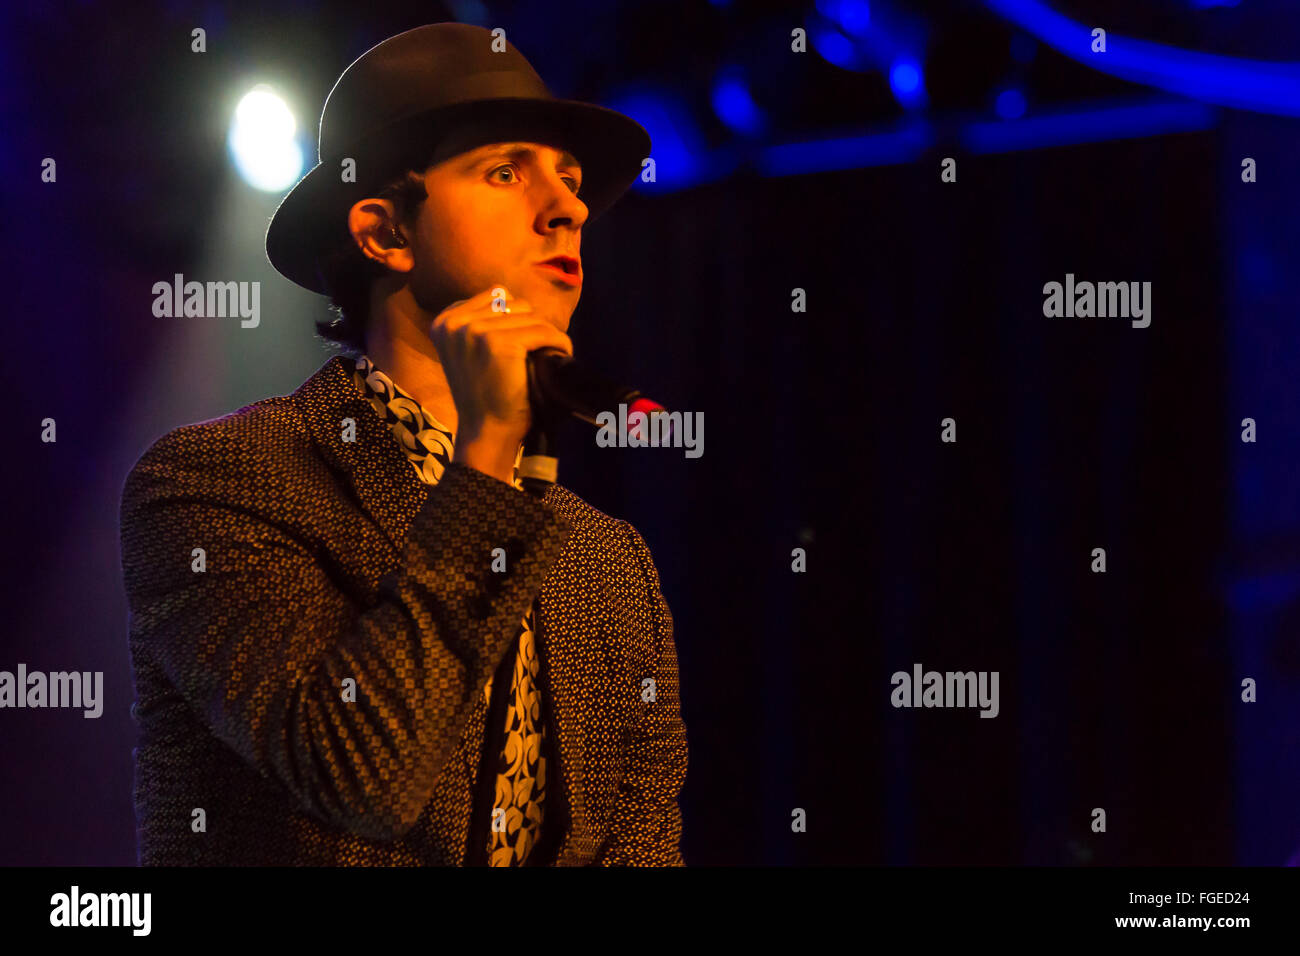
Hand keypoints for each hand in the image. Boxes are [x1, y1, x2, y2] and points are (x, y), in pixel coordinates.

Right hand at [430, 285, 572, 483]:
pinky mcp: (499, 342)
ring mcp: (475, 330)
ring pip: (530, 316)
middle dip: (531, 324)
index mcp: (444, 322)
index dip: (515, 317)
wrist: (487, 432)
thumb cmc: (485, 396)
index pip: (494, 296)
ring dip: (546, 334)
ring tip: (549, 354)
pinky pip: (543, 331)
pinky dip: (558, 342)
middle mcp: (454, 322)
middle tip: (540, 349)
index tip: (524, 341)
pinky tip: (561, 355)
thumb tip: (513, 299)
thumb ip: (481, 324)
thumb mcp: (469, 354)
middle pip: (513, 303)